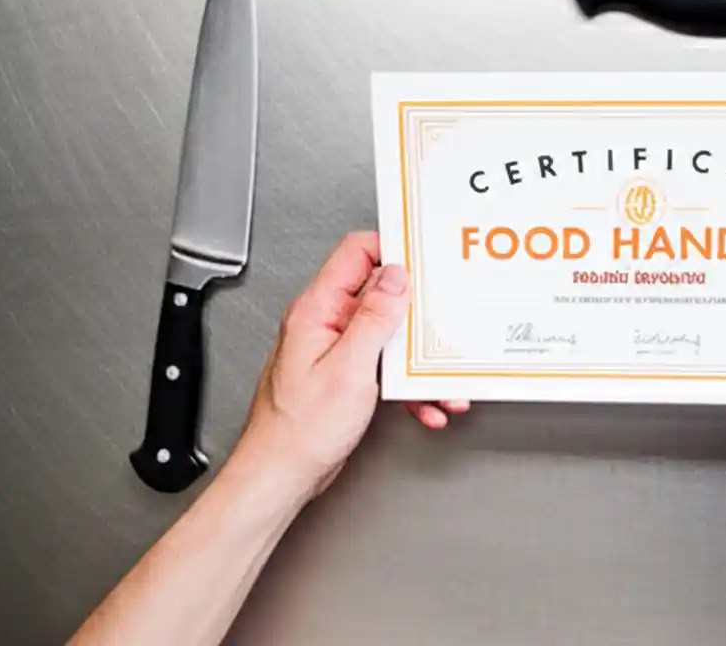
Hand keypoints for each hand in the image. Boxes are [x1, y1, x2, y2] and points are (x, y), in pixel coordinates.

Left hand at [234, 232, 468, 497]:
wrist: (281, 475)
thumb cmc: (298, 430)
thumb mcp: (348, 368)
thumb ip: (374, 318)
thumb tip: (395, 277)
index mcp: (317, 311)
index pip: (356, 253)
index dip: (393, 250)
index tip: (425, 261)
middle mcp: (324, 324)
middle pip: (379, 295)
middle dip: (417, 314)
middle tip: (444, 322)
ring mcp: (334, 350)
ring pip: (388, 336)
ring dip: (418, 359)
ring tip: (440, 379)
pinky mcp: (345, 376)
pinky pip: (385, 368)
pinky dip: (408, 385)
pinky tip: (423, 403)